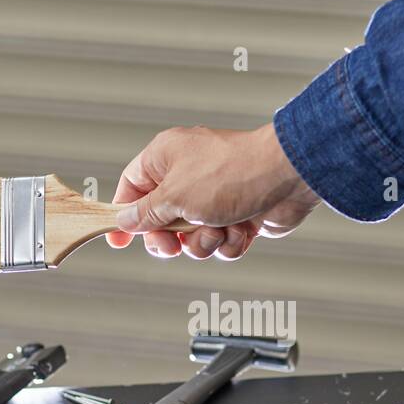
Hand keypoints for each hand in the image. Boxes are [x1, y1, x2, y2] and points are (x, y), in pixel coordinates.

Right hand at [106, 124, 320, 259]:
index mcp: (165, 159)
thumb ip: (146, 213)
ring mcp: (214, 197)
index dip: (123, 216)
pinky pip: (220, 242)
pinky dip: (230, 242)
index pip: (131, 188)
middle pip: (160, 221)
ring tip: (219, 227)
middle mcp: (188, 176)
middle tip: (174, 245)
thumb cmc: (231, 174)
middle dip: (170, 239)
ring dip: (205, 241)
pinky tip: (242, 229)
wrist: (286, 178)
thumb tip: (125, 220)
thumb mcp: (175, 196)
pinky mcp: (237, 215)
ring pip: (192, 238)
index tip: (118, 241)